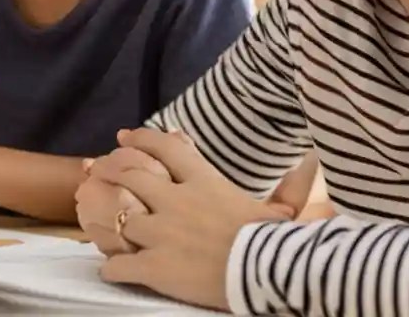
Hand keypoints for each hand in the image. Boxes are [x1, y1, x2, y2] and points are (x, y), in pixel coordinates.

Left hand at [86, 128, 304, 310]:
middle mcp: (175, 202)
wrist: (266, 271)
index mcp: (203, 182)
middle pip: (131, 177)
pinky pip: (120, 265)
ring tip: (99, 224)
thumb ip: (288, 187)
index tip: (125, 137)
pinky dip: (112, 268)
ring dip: (109, 221)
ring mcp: (161, 234)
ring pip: (120, 220)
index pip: (165, 149)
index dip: (141, 139)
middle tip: (97, 170)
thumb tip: (311, 162)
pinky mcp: (154, 267)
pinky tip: (110, 270)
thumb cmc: (274, 239)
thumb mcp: (279, 208)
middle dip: (111, 171)